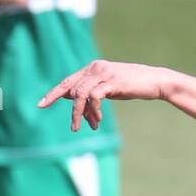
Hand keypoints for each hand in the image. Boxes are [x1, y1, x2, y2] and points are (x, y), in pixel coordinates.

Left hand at [39, 59, 165, 130]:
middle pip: (72, 89)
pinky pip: (94, 97)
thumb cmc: (133, 86)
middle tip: (73, 127)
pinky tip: (99, 119)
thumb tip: (73, 98)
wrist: (155, 81)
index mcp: (92, 68)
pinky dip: (94, 110)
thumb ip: (91, 90)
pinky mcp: (113, 82)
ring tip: (85, 127)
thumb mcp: (108, 88)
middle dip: (71, 111)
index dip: (53, 93)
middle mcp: (95, 68)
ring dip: (80, 113)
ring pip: (80, 94)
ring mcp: (104, 74)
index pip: (67, 81)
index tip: (40, 105)